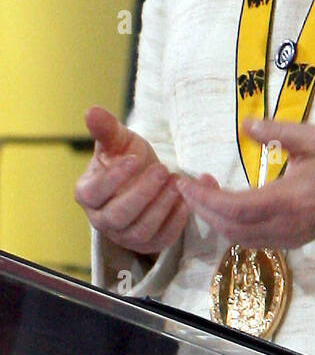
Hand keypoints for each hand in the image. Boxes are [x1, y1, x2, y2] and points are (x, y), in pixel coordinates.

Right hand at [74, 106, 209, 255]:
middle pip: (118, 215)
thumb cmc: (127, 157)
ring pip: (141, 230)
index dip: (114, 178)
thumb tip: (91, 110)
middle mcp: (101, 219)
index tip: (135, 159)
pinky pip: (162, 239)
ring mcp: (124, 235)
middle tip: (162, 170)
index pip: (94, 192)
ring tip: (177, 182)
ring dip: (162, 207)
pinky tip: (186, 200)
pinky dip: (176, 221)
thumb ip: (106, 128)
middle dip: (143, 193)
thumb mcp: (119, 139)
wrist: (147, 176)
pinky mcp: (148, 243)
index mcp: (88, 193)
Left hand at [176, 119, 314, 249]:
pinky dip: (232, 225)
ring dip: (216, 218)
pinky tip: (228, 205)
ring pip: (238, 238)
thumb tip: (244, 125)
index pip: (233, 208)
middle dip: (202, 208)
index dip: (204, 198)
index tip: (186, 180)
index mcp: (287, 200)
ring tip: (205, 191)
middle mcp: (284, 226)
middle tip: (189, 184)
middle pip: (229, 227)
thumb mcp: (312, 137)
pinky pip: (252, 240)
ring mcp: (288, 237)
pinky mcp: (292, 241)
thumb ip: (276, 131)